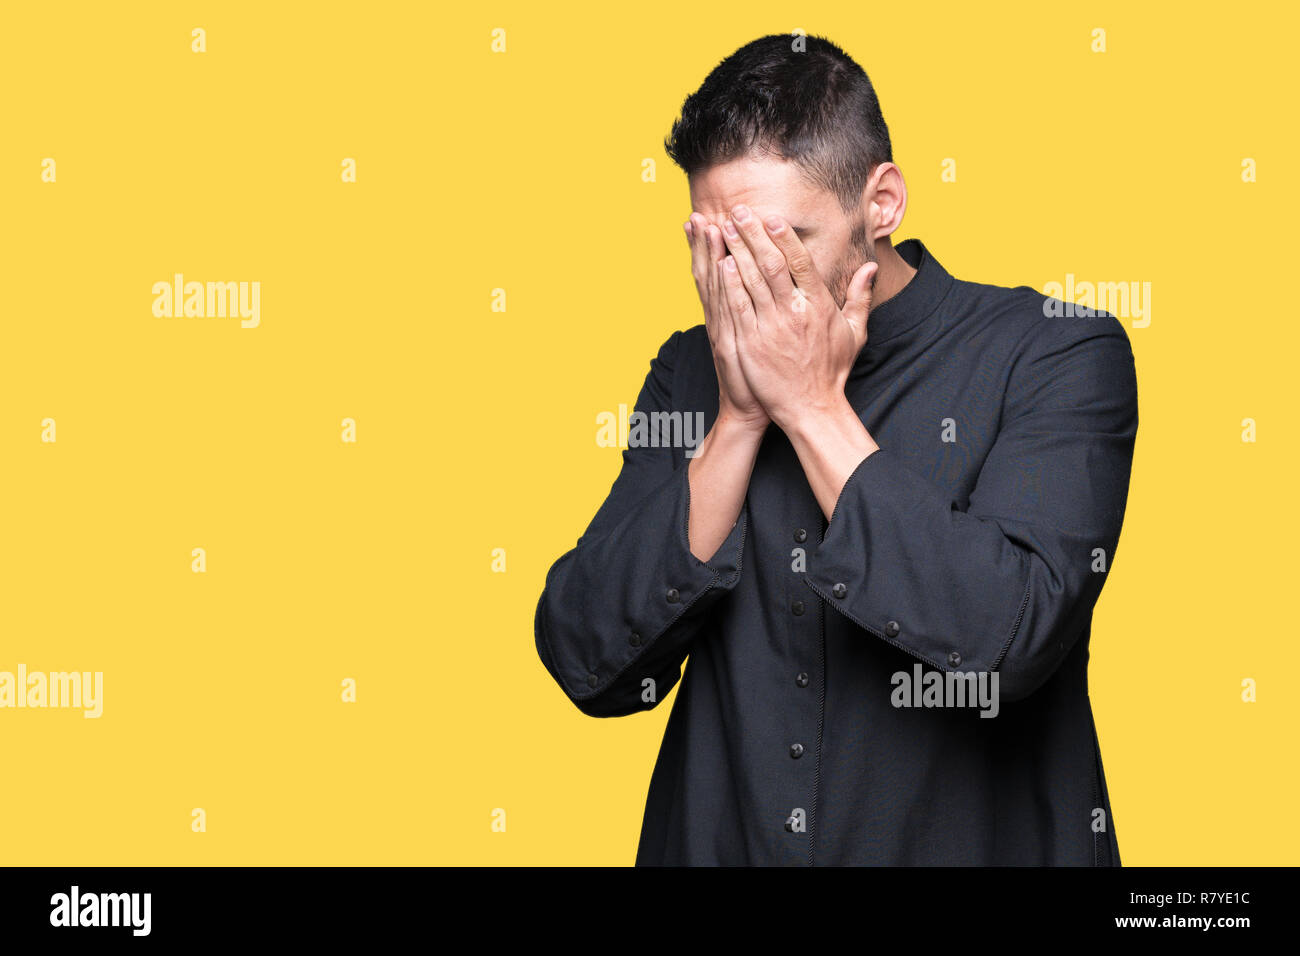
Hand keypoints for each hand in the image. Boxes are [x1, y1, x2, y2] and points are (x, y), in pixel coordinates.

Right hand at [685, 213, 768, 430]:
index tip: (703, 219)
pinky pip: (728, 310)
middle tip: (698, 215)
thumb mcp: (750, 337)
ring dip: (710, 255)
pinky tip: (722, 264)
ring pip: (715, 287)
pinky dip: (724, 287)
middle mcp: (719, 319)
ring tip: (707, 226)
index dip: (706, 248)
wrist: (748, 408)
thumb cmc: (757, 373)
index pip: (714, 273)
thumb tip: (756, 284)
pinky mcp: (731, 344)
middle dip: (703, 244)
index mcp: (726, 314)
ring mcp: (723, 330)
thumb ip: (753, 309)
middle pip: (708, 274)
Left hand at [717, 205, 876, 431]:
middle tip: (738, 211)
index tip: (770, 217)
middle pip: (771, 264)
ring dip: (735, 250)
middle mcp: (794, 312)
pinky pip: (738, 307)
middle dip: (752, 234)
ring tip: (722, 228)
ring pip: (751, 280)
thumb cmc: (831, 372)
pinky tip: (720, 263)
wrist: (811, 407)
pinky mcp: (751, 343)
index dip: (784, 237)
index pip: (800, 262)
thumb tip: (871, 267)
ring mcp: (770, 328)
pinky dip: (729, 283)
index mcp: (818, 306)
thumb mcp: (854, 333)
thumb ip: (860, 297)